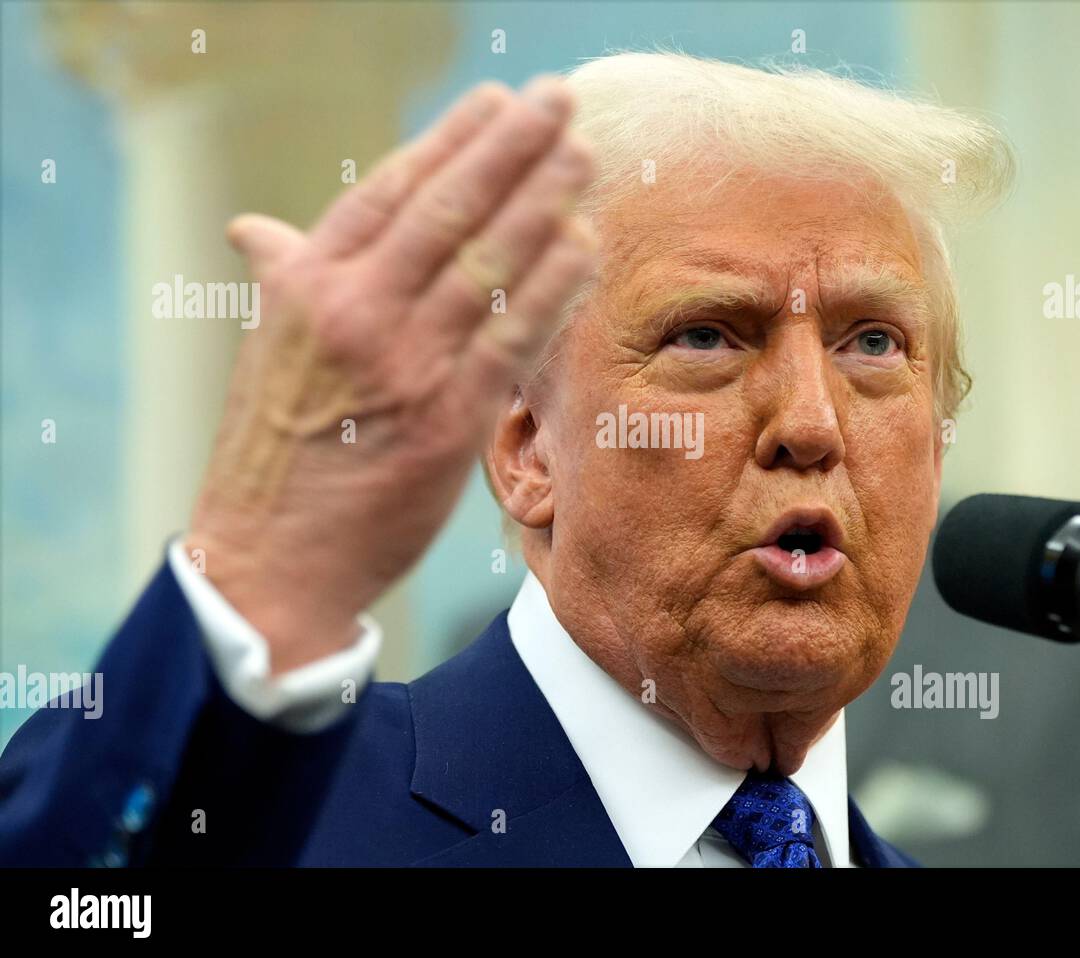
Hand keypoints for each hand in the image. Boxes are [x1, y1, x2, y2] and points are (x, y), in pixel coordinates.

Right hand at [185, 75, 597, 672]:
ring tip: (583, 158)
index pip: (388, 189)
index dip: (453, 140)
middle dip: (512, 148)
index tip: (499, 101)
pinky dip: (554, 289)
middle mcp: (353, 311)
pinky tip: (586, 247)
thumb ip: (281, 279)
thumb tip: (253, 228)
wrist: (274, 556)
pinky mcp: (448, 419)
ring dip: (544, 203)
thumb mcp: (265, 351)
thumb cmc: (275, 449)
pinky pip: (513, 339)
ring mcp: (403, 364)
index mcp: (305, 286)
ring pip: (488, 264)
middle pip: (448, 210)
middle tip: (560, 101)